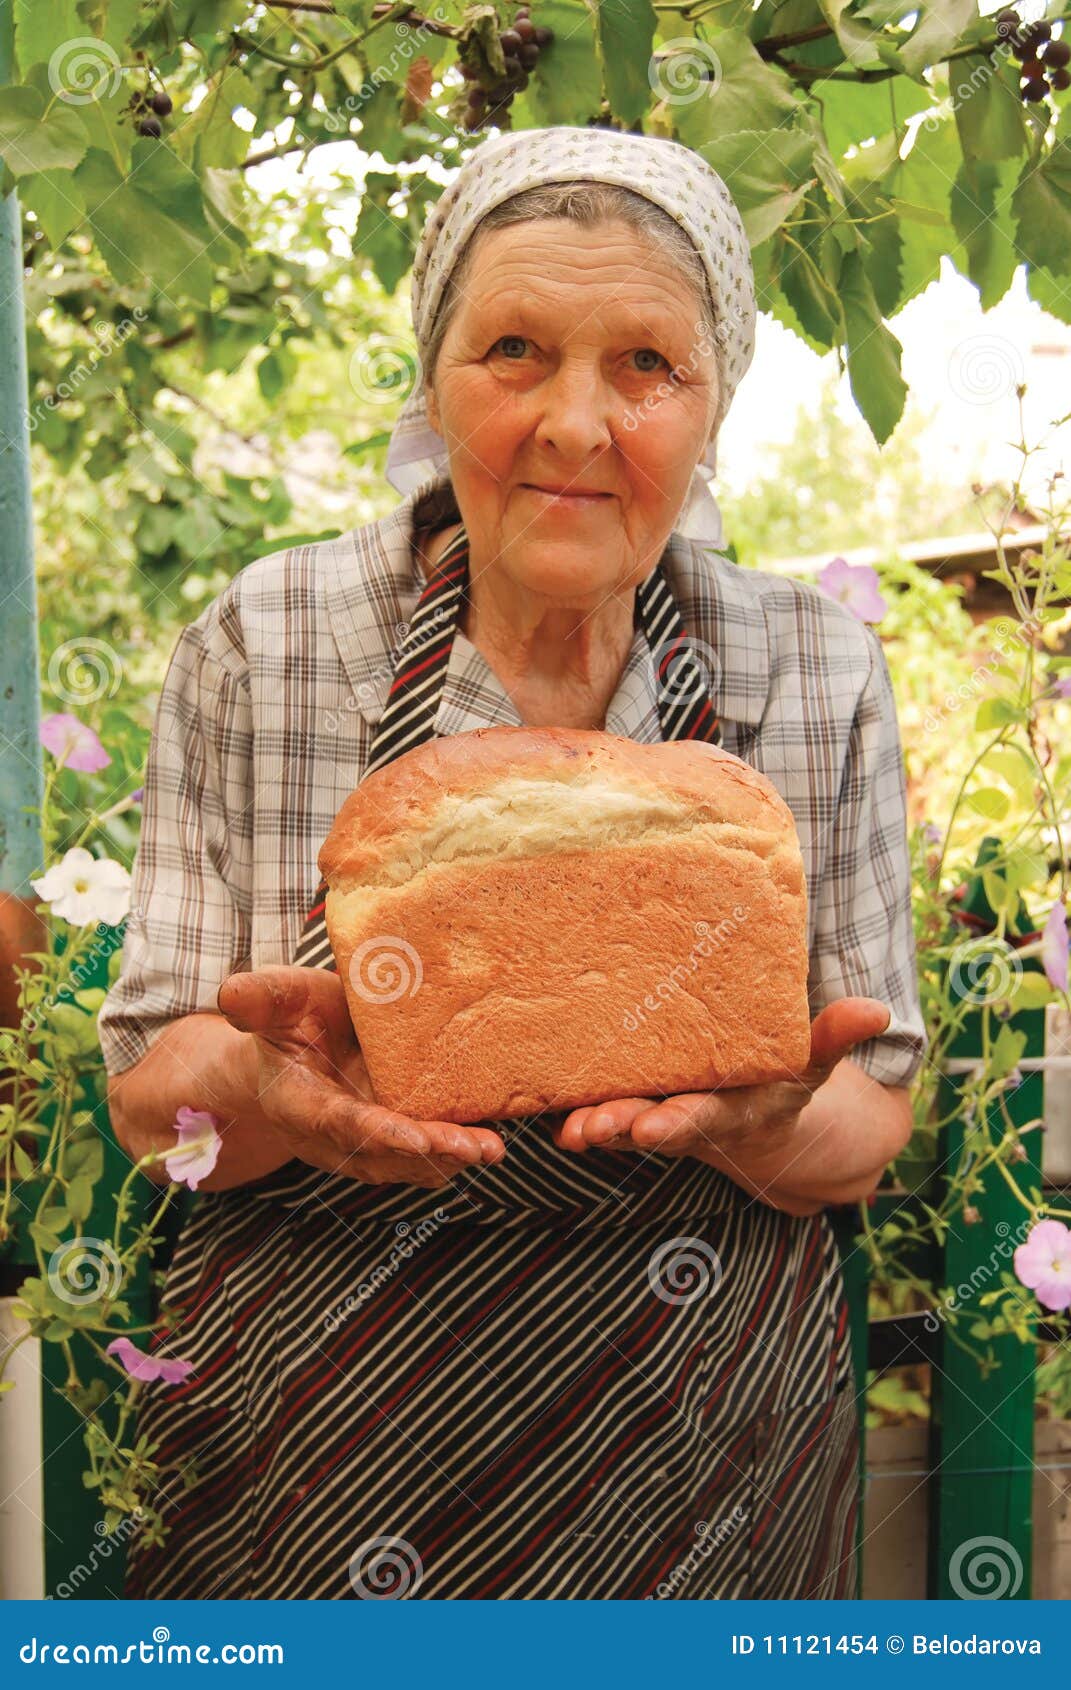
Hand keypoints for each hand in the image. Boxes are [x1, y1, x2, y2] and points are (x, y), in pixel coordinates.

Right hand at [217, 966, 505, 1188]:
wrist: (300, 1046)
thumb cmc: (289, 1019)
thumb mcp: (275, 999)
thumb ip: (259, 999)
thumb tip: (230, 992)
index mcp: (298, 1102)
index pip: (337, 1123)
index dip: (374, 1133)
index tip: (413, 1137)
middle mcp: (332, 1135)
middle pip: (381, 1154)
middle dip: (428, 1154)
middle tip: (473, 1148)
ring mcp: (365, 1144)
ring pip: (408, 1163)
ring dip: (450, 1160)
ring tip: (491, 1149)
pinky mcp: (394, 1140)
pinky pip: (425, 1155)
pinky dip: (458, 1151)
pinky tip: (493, 1139)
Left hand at [551, 998, 891, 1170]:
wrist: (749, 1113)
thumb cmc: (778, 1081)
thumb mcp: (810, 1064)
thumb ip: (834, 1038)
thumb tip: (878, 1011)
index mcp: (728, 1110)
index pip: (699, 1119)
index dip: (676, 1124)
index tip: (654, 1128)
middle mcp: (682, 1117)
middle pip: (646, 1127)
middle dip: (619, 1129)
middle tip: (589, 1129)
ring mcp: (648, 1111)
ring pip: (613, 1122)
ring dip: (588, 1124)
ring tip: (564, 1128)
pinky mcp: (622, 1099)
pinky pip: (593, 1102)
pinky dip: (568, 1104)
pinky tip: (535, 1096)